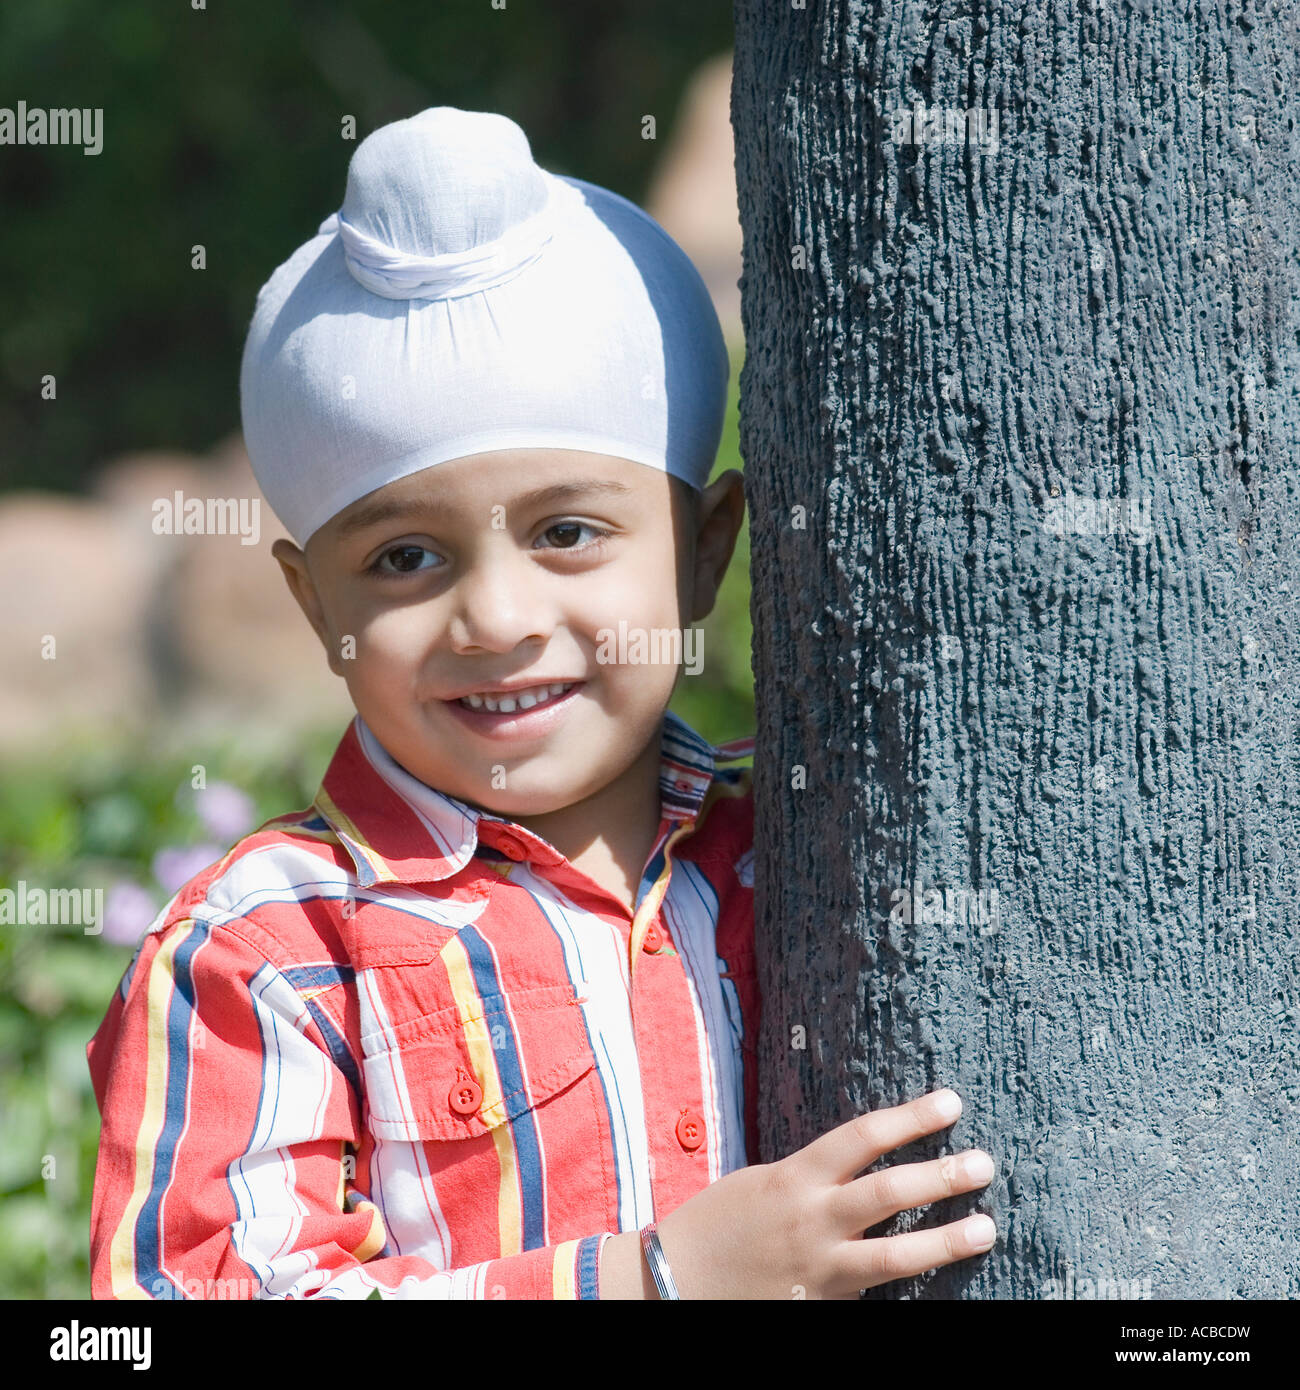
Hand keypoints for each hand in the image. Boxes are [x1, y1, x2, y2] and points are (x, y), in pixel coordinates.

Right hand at [654, 1088, 994, 1298]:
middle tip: (984, 1162)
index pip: (863, 1137)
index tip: (951, 1102)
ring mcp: (819, 1270)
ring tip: (987, 1228)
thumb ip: (813, 1176)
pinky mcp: (821, 1306)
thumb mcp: (764, 1182)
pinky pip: (874, 1292)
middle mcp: (812, 1220)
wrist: (675, 1282)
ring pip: (895, 1255)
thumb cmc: (720, 1222)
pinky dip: (908, 1285)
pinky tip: (944, 1282)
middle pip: (889, 1193)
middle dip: (942, 1175)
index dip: (911, 1118)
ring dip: (945, 1240)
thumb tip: (865, 1166)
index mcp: (795, 1178)